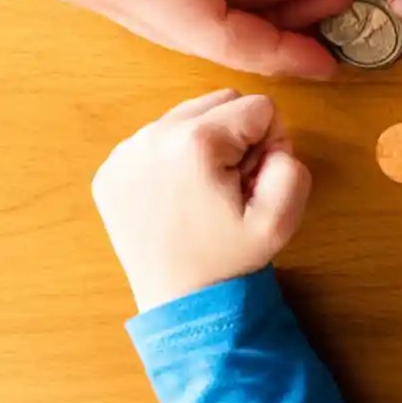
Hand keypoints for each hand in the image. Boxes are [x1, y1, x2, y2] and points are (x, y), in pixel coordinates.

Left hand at [92, 90, 310, 311]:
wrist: (181, 301)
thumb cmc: (231, 259)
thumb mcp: (282, 218)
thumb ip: (291, 164)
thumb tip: (271, 142)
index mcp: (197, 142)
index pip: (259, 107)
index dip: (271, 143)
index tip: (255, 182)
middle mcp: (154, 135)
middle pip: (221, 101)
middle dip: (238, 136)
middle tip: (233, 184)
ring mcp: (126, 151)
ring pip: (188, 116)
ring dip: (206, 144)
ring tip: (205, 191)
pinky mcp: (111, 168)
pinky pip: (157, 139)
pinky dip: (174, 158)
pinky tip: (178, 196)